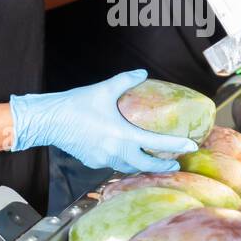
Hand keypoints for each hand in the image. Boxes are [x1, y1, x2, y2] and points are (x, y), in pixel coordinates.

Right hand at [9, 69, 196, 173]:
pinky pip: (113, 164)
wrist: (49, 120)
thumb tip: (142, 73)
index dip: (176, 146)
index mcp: (123, 136)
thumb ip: (126, 80)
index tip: (191, 146)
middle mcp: (116, 152)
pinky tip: (124, 154)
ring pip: (128, 167)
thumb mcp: (104, 89)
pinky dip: (123, 161)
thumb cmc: (76, 105)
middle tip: (175, 163)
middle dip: (163, 165)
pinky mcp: (92, 161)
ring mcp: (103, 159)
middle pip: (145, 165)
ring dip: (142, 165)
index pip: (157, 144)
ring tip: (152, 161)